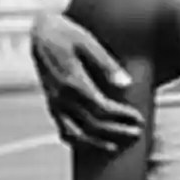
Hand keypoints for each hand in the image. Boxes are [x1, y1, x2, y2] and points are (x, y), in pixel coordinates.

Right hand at [30, 11, 143, 151]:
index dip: (122, 117)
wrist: (41, 32)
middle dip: (117, 132)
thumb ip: (107, 64)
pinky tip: (91, 144)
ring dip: (98, 143)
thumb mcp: (89, 42)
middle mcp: (61, 97)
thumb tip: (126, 84)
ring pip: (76, 133)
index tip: (138, 119)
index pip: (102, 109)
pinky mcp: (51, 103)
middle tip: (136, 134)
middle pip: (92, 125)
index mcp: (72, 82)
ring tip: (117, 146)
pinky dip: (77, 141)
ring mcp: (54, 102)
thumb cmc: (67, 34)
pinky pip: (62, 129)